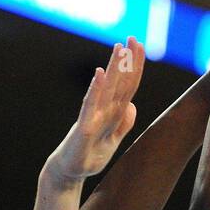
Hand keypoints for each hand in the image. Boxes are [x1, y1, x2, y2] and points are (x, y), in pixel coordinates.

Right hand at [45, 38, 144, 184]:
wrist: (69, 172)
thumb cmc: (89, 156)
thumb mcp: (113, 141)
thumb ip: (123, 124)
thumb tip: (132, 105)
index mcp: (112, 114)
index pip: (128, 87)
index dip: (135, 68)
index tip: (140, 46)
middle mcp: (103, 111)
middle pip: (119, 83)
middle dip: (127, 61)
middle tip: (133, 37)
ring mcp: (93, 117)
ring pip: (106, 90)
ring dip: (113, 69)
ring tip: (119, 48)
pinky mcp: (84, 128)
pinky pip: (90, 106)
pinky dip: (95, 89)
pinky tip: (100, 74)